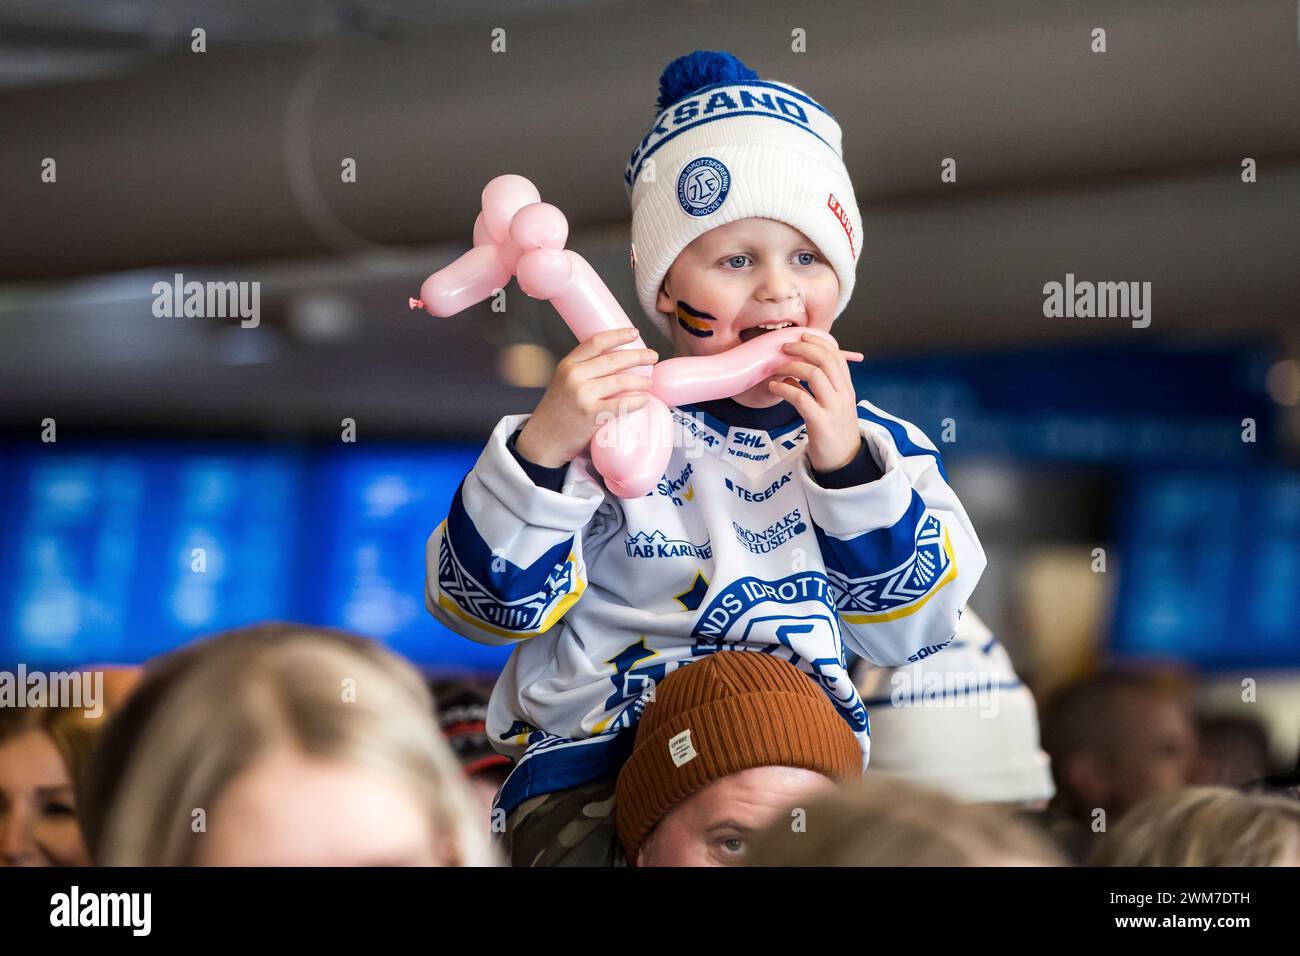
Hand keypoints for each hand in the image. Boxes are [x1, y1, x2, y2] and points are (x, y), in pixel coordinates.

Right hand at [515, 327, 657, 467]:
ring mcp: (583, 395)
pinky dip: (637, 400)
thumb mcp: (563, 382)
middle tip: (653, 357)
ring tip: (649, 383)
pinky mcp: (591, 414)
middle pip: (613, 359)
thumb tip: (618, 364)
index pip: (596, 342)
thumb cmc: (557, 411)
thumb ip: (584, 371)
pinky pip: (621, 403)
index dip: (618, 335)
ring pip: (621, 381)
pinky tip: (644, 399)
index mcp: (568, 364)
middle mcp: (574, 376)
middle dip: (638, 356)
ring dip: (641, 381)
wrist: (543, 439)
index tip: (634, 333)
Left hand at [768, 332, 862, 472]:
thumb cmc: (834, 433)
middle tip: (784, 348)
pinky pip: (801, 398)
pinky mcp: (821, 424)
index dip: (818, 342)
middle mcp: (844, 395)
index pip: (837, 356)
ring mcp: (834, 409)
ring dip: (791, 367)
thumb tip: (795, 372)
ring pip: (814, 375)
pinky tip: (774, 387)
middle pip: (826, 360)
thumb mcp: (834, 406)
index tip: (802, 336)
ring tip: (777, 369)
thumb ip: (821, 389)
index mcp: (847, 389)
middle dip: (803, 348)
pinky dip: (784, 389)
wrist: (844, 463)